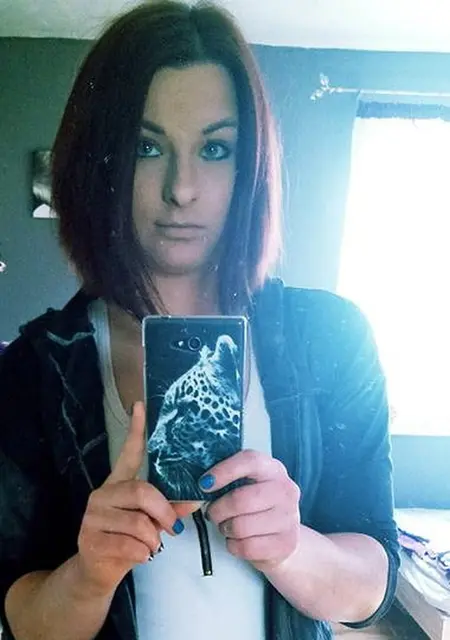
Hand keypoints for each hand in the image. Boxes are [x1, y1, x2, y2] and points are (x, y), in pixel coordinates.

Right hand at [76, 401, 199, 595]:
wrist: (96, 572)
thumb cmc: (127, 541)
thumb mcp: (151, 522)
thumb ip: (171, 508)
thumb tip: (198, 498)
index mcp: (118, 483)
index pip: (129, 452)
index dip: (136, 429)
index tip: (140, 405)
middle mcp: (102, 493)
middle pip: (142, 492)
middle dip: (164, 513)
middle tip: (173, 529)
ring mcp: (92, 515)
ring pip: (139, 522)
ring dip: (153, 540)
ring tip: (151, 546)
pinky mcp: (89, 539)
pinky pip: (130, 545)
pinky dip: (143, 554)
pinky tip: (140, 556)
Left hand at [200, 450, 300, 573]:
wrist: (284, 535)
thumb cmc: (258, 506)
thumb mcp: (249, 484)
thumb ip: (229, 479)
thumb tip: (202, 484)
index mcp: (273, 469)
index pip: (250, 461)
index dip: (224, 471)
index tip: (204, 484)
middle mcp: (285, 490)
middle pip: (240, 500)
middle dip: (218, 510)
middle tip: (213, 513)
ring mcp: (289, 517)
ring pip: (241, 527)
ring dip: (225, 529)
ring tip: (227, 526)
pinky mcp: (286, 543)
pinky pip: (246, 547)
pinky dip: (234, 545)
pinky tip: (237, 540)